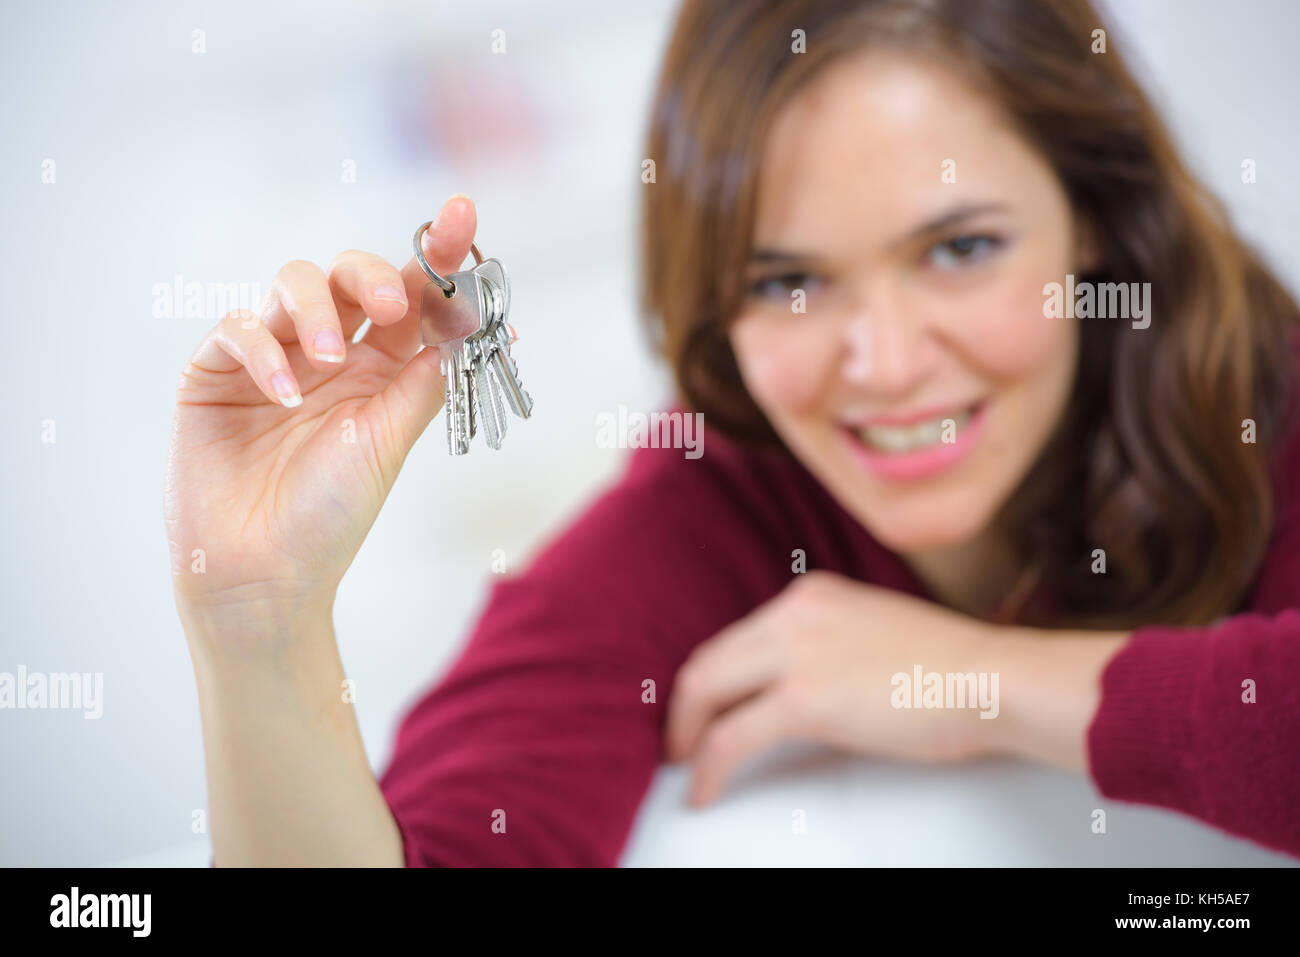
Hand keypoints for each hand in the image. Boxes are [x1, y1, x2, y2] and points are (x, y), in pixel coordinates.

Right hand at [164, 195, 477, 620]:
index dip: (439, 258)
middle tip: (391, 303)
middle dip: (375, 273)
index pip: (412, 299)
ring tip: (330, 362)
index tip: (463, 215)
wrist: (262, 576)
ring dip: (319, 309)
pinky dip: (263, 350)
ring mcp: (272, 357)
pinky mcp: (216, 372)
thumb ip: (422, 383)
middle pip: (352, 275)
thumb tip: (473, 327)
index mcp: (380, 369)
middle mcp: (329, 353)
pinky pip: (238, 329)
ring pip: (294, 284)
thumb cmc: (330, 516)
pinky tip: (284, 394)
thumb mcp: (388, 444)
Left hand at [665, 570, 998, 804]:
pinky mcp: (803, 698)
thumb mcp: (874, 632)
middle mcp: (794, 613)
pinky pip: (731, 737)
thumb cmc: (951, 668)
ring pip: (706, 691)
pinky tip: (705, 789)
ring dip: (687, 733)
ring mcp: (795, 653)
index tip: (704, 706)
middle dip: (686, 705)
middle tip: (679, 739)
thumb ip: (829, 644)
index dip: (713, 677)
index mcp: (811, 596)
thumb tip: (796, 685)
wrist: (990, 678)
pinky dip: (709, 767)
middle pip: (710, 659)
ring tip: (685, 765)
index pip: (738, 636)